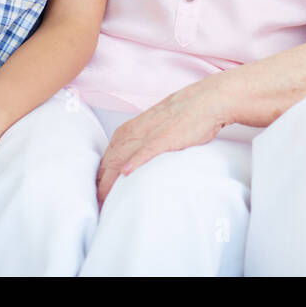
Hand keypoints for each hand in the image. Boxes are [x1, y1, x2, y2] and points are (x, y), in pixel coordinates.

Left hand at [96, 77, 231, 204]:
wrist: (206, 101)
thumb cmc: (184, 115)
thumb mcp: (155, 127)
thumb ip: (142, 142)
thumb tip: (135, 162)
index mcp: (128, 130)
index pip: (106, 158)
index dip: (101, 178)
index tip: (99, 196)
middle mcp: (133, 132)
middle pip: (108, 162)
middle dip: (101, 185)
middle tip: (99, 205)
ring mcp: (148, 134)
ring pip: (121, 160)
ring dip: (111, 181)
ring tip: (105, 201)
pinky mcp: (164, 138)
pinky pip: (145, 151)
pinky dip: (135, 161)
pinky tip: (126, 173)